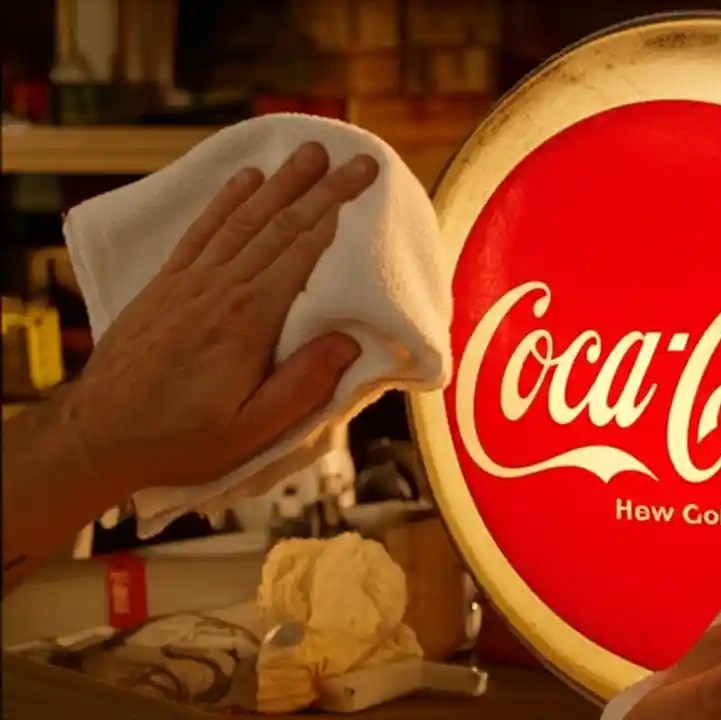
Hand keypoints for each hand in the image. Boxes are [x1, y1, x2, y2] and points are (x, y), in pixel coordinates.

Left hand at [57, 142, 378, 496]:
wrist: (100, 433)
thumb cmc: (182, 438)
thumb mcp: (252, 430)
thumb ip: (302, 385)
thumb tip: (349, 342)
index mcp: (249, 320)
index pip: (301, 252)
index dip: (334, 213)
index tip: (361, 183)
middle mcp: (220, 289)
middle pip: (280, 226)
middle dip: (322, 189)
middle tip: (355, 160)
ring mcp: (190, 282)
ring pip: (244, 219)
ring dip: (280, 183)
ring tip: (309, 153)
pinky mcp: (166, 285)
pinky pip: (202, 231)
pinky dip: (226, 201)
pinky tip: (246, 180)